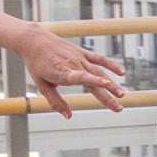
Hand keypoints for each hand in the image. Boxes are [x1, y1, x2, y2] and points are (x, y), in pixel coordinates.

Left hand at [15, 27, 130, 114]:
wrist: (34, 40)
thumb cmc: (36, 64)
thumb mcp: (41, 85)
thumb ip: (56, 101)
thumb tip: (68, 116)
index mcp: (62, 73)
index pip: (80, 77)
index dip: (93, 81)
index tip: (105, 85)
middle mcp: (73, 64)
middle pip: (94, 80)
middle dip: (108, 94)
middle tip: (118, 108)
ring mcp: (79, 58)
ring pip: (100, 72)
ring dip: (112, 84)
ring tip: (122, 95)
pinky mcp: (82, 52)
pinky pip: (99, 59)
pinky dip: (111, 65)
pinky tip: (122, 72)